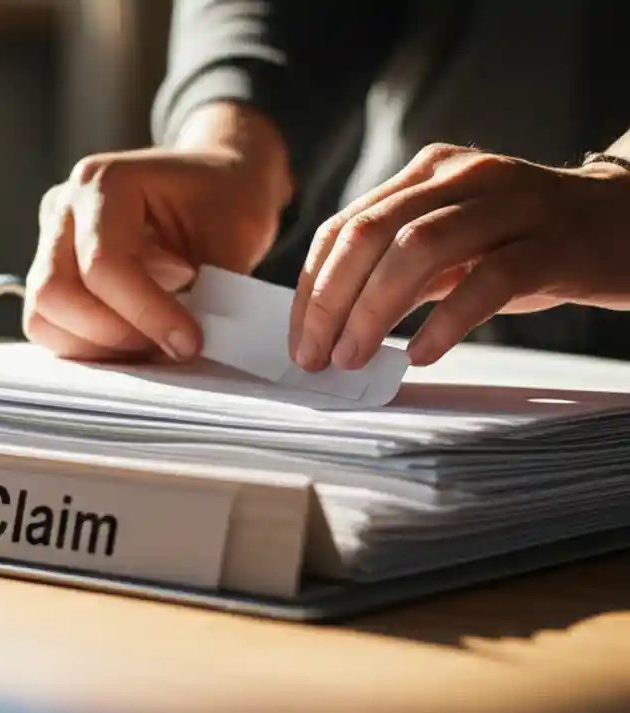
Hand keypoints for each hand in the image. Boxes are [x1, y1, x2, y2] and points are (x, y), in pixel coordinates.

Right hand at [24, 103, 292, 360]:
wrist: (213, 184)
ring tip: (152, 340)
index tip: (189, 341)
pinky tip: (133, 338)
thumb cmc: (223, 200)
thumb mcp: (234, 236)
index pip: (103, 263)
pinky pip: (49, 326)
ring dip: (99, 344)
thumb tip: (188, 346)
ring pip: (44, 317)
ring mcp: (49, 240)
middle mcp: (64, 207)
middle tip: (168, 344)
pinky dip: (89, 346)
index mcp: (104, 181)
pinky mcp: (49, 273)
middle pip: (55, 292)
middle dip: (115, 333)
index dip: (147, 313)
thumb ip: (210, 290)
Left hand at [289, 143, 629, 369]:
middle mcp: (463, 175)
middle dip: (330, 299)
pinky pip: (486, 282)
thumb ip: (396, 272)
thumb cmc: (527, 242)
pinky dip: (445, 322)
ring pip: (418, 249)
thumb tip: (330, 325)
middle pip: (370, 233)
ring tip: (354, 357)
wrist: (627, 223)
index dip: (311, 286)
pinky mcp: (551, 244)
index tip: (298, 338)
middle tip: (316, 356)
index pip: (345, 226)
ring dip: (374, 310)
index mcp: (428, 172)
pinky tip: (422, 354)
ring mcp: (509, 205)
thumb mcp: (454, 246)